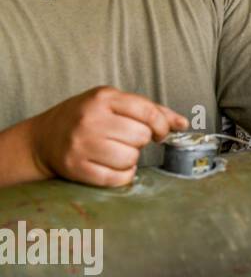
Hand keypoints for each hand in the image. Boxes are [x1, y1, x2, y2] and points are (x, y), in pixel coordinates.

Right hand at [32, 86, 188, 186]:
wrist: (42, 139)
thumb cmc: (84, 118)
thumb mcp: (112, 103)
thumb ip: (150, 111)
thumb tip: (183, 124)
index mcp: (103, 98)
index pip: (148, 112)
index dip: (162, 125)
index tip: (161, 133)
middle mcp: (90, 119)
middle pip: (141, 136)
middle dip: (141, 141)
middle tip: (128, 140)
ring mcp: (81, 144)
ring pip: (130, 158)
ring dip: (131, 159)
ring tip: (117, 152)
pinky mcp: (76, 168)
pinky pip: (117, 178)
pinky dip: (122, 175)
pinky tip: (112, 166)